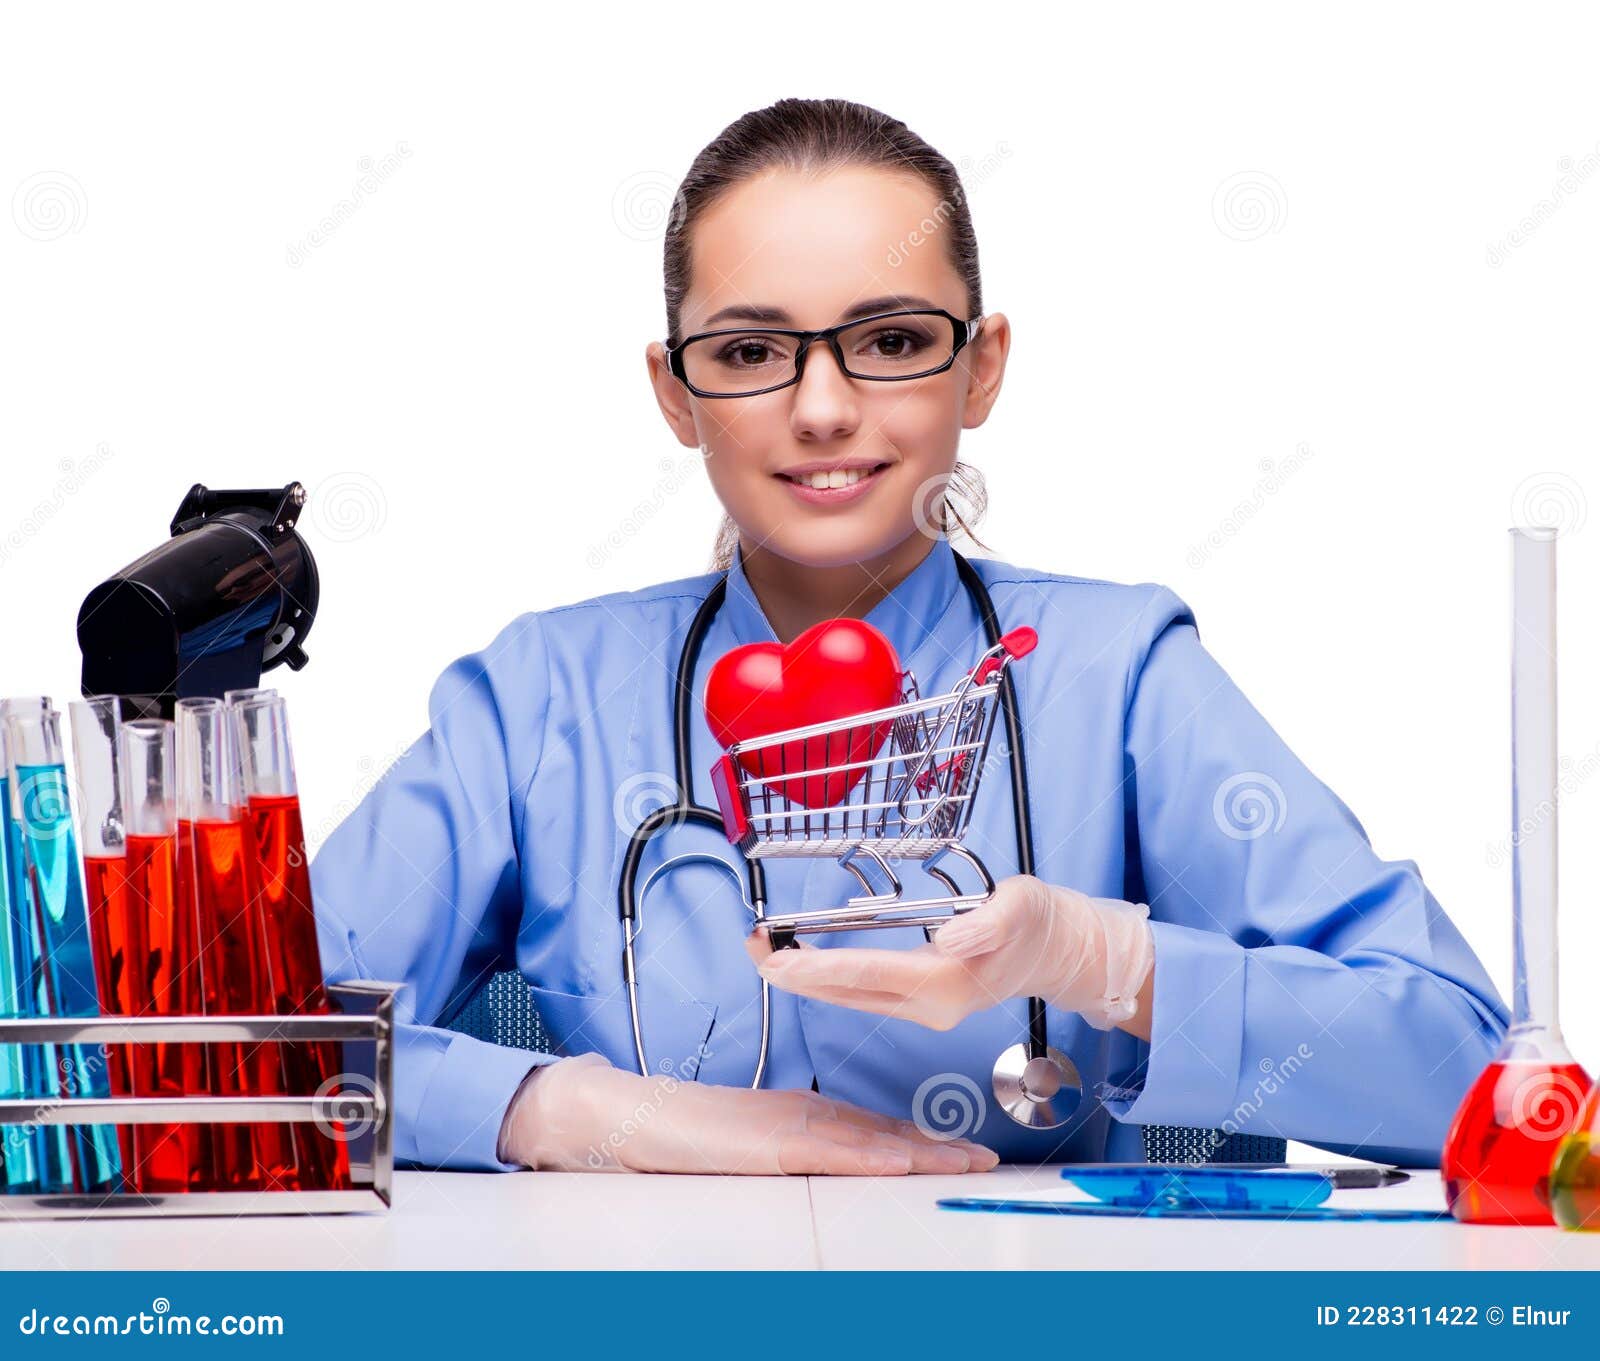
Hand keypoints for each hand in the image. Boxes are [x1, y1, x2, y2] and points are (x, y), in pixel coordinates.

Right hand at [499, 1051, 999, 1174]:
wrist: (627, 1114)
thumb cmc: (680, 1137)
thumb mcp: (746, 1152)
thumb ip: (785, 1157)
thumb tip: (821, 1172)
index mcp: (800, 1116)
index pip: (872, 1131)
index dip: (920, 1142)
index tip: (961, 1154)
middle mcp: (803, 1115)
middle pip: (882, 1133)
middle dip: (936, 1148)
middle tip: (984, 1160)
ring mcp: (786, 1125)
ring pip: (866, 1140)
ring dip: (918, 1152)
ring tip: (962, 1163)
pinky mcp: (766, 1141)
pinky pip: (826, 1151)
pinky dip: (865, 1154)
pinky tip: (897, 1159)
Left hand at [746, 875, 1154, 1036]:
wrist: (1059, 950)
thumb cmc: (1038, 922)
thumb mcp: (1018, 907)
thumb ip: (985, 924)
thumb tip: (946, 939)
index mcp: (943, 983)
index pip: (864, 975)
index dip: (815, 967)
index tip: (773, 958)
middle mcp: (927, 1004)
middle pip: (845, 992)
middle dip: (793, 973)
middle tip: (749, 946)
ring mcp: (924, 1007)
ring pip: (849, 997)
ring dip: (806, 978)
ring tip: (765, 950)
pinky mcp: (922, 1000)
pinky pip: (863, 993)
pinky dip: (829, 979)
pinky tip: (807, 963)